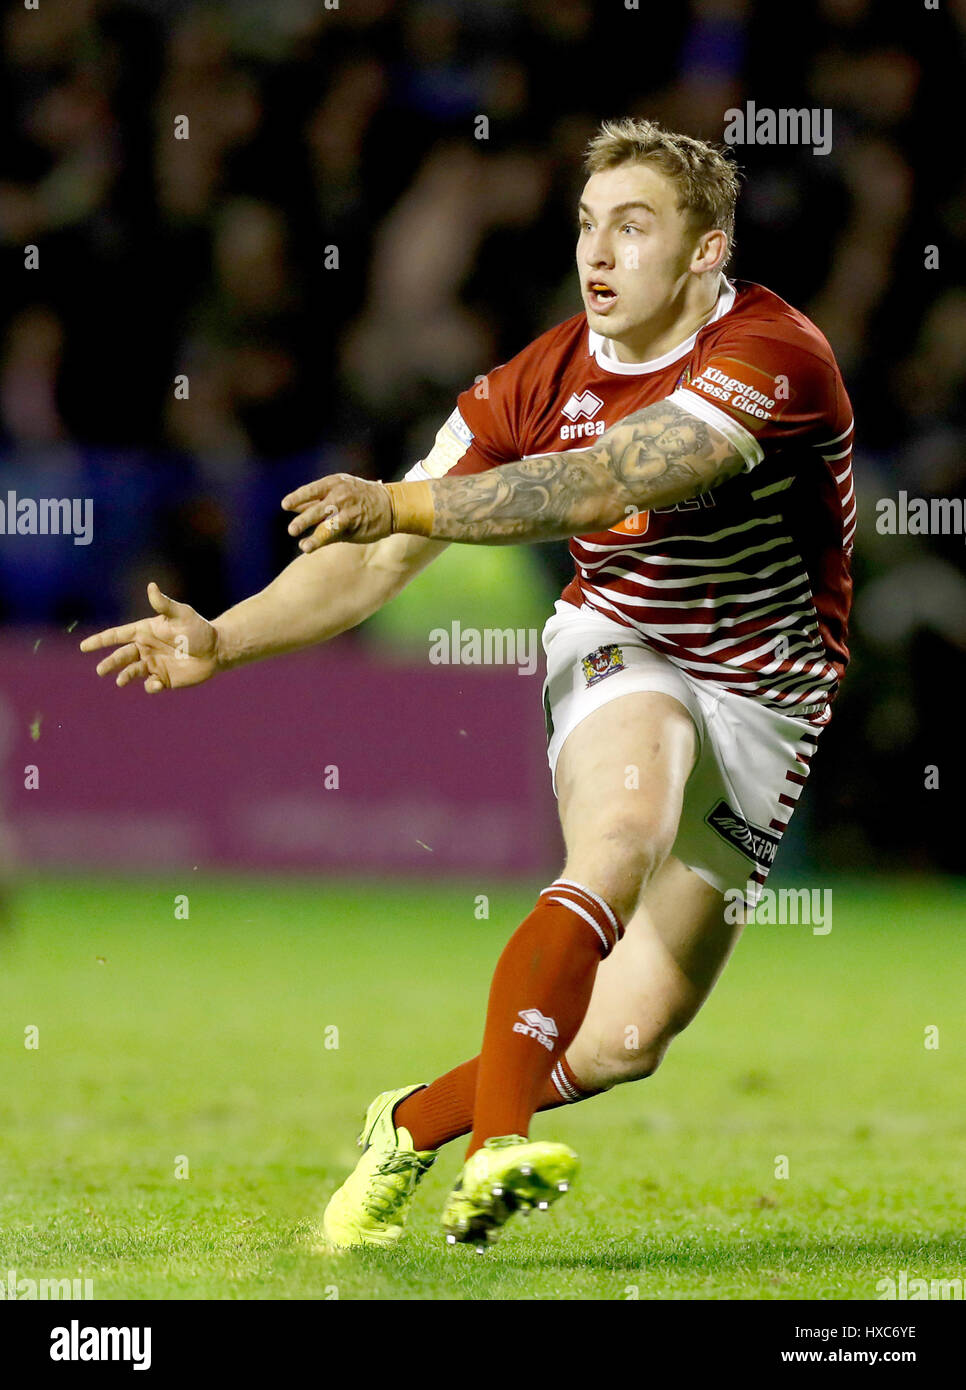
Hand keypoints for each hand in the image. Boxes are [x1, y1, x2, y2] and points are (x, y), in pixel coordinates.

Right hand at [79, 582, 219, 692]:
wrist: (216, 649)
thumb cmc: (198, 629)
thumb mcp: (182, 614)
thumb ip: (164, 604)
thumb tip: (151, 586)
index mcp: (145, 631)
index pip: (117, 635)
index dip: (100, 641)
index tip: (83, 646)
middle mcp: (146, 648)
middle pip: (121, 656)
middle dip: (109, 663)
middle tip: (100, 670)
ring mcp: (154, 664)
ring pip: (132, 672)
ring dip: (125, 676)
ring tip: (120, 681)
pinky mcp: (164, 679)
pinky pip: (152, 685)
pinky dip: (150, 686)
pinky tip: (155, 684)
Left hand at [281, 473, 392, 552]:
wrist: (390, 504)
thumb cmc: (359, 497)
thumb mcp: (338, 490)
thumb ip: (315, 499)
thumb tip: (291, 506)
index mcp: (333, 483)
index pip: (311, 490)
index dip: (298, 498)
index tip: (285, 505)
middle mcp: (340, 495)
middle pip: (317, 508)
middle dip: (304, 520)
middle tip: (291, 530)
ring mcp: (348, 510)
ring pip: (327, 524)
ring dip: (314, 536)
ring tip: (303, 546)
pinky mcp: (354, 524)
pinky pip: (335, 534)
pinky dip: (321, 541)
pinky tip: (309, 547)